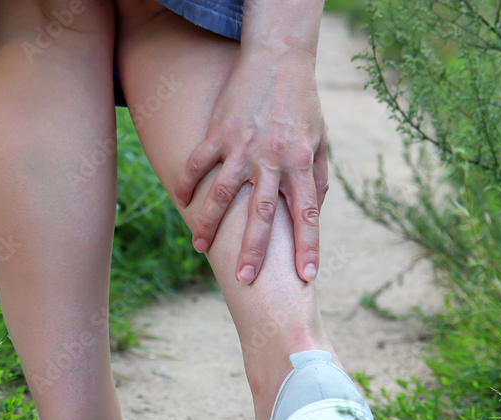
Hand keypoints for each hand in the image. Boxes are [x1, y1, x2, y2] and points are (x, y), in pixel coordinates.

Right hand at [172, 45, 328, 283]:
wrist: (280, 60)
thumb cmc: (303, 105)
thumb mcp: (320, 141)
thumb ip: (317, 178)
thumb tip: (313, 212)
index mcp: (301, 163)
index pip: (307, 214)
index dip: (308, 245)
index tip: (306, 275)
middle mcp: (272, 159)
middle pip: (262, 213)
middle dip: (254, 250)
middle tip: (245, 279)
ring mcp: (242, 146)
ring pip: (222, 194)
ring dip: (210, 224)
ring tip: (200, 248)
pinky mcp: (219, 132)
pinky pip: (198, 163)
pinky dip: (186, 182)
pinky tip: (180, 202)